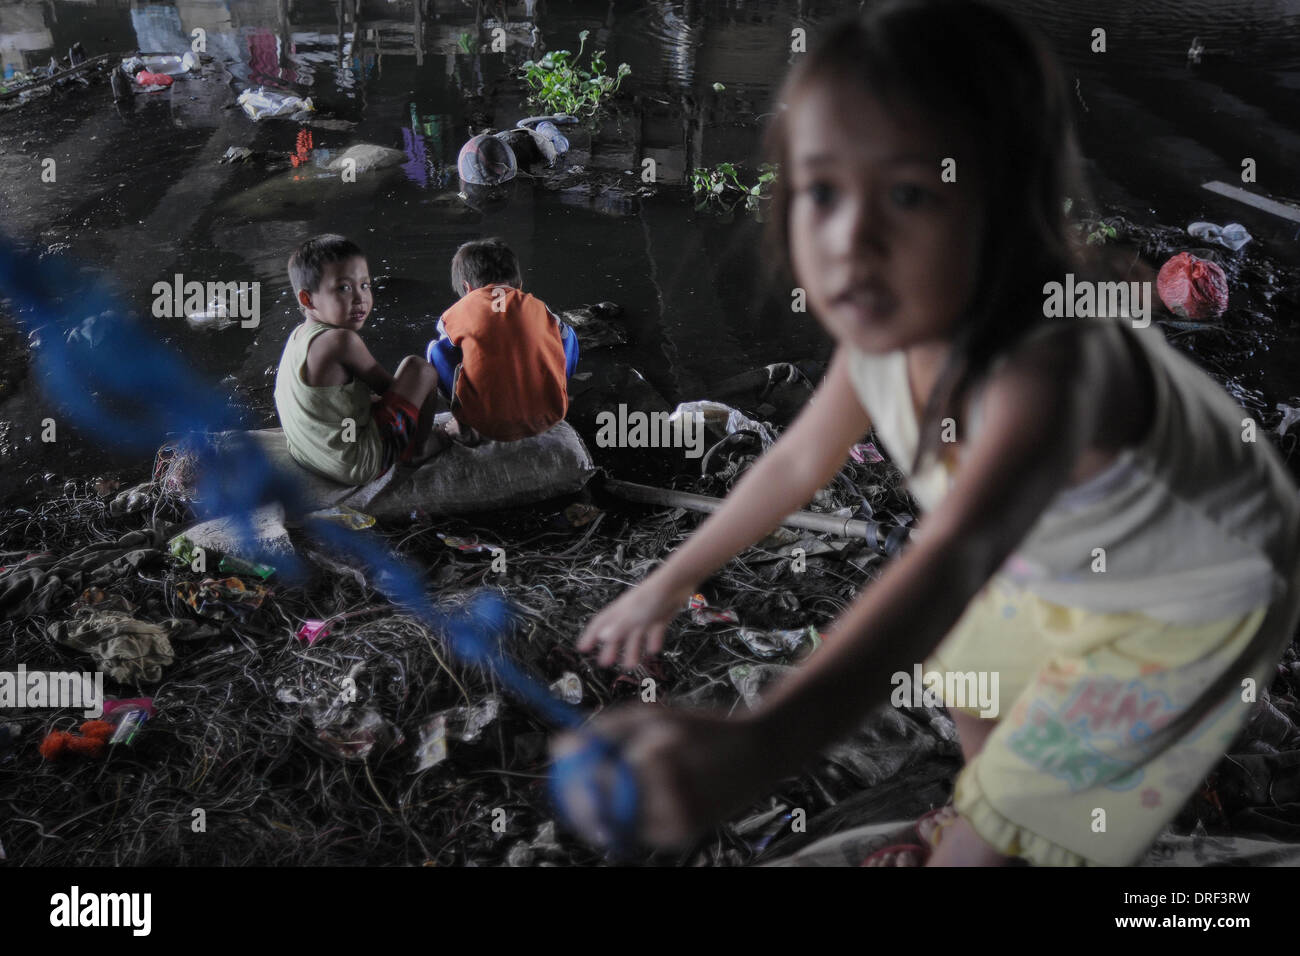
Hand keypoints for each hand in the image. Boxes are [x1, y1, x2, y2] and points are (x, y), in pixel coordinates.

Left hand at [551, 705, 767, 850]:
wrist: (758, 754)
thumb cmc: (700, 729)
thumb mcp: (654, 715)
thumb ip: (604, 728)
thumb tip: (558, 746)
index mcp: (660, 758)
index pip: (598, 778)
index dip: (574, 775)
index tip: (561, 763)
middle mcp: (670, 794)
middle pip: (603, 809)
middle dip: (579, 799)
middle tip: (567, 785)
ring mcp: (679, 820)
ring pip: (617, 824)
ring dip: (601, 810)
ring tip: (602, 786)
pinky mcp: (684, 835)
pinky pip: (639, 831)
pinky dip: (627, 817)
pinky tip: (631, 798)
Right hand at [577, 575, 693, 668]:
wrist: (676, 583)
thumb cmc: (652, 594)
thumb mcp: (632, 615)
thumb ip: (618, 627)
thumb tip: (602, 638)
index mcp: (619, 611)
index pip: (599, 624)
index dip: (589, 636)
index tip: (583, 648)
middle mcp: (629, 614)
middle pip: (616, 634)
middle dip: (610, 648)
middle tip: (605, 662)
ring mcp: (644, 616)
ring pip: (635, 636)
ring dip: (632, 650)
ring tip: (630, 665)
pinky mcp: (659, 617)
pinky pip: (653, 632)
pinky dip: (652, 641)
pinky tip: (653, 650)